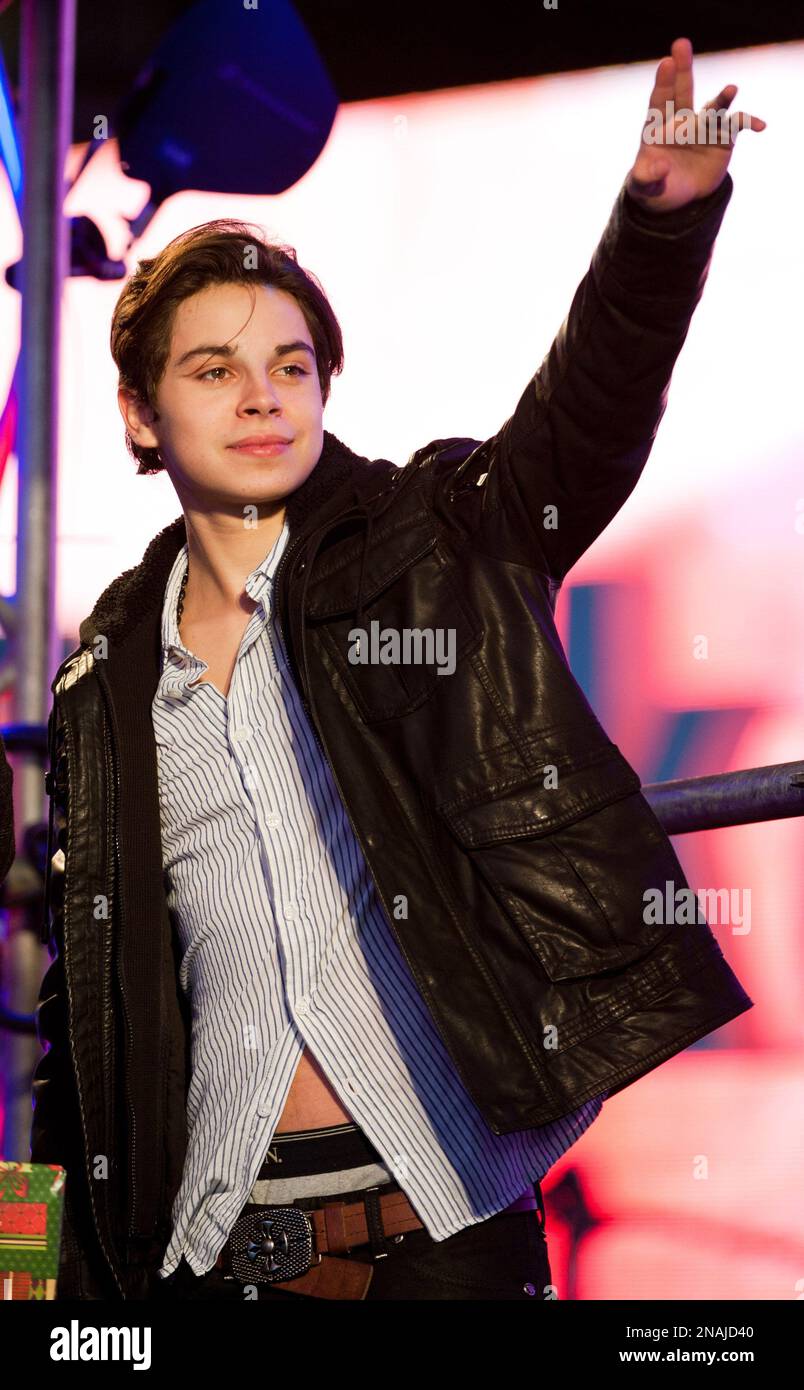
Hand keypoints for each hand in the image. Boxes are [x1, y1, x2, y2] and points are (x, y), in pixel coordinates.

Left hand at [626, 36, 765, 212]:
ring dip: (722, 98)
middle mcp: (681, 122)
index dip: (663, 84)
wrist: (680, 199)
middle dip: (683, 70)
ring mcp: (703, 127)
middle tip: (681, 44)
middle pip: (682, 92)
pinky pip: (736, 126)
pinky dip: (748, 123)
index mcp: (658, 129)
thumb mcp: (644, 188)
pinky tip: (759, 126)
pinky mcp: (722, 137)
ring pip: (713, 107)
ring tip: (731, 89)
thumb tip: (661, 166)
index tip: (666, 63)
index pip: (659, 103)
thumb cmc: (656, 189)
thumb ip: (647, 177)